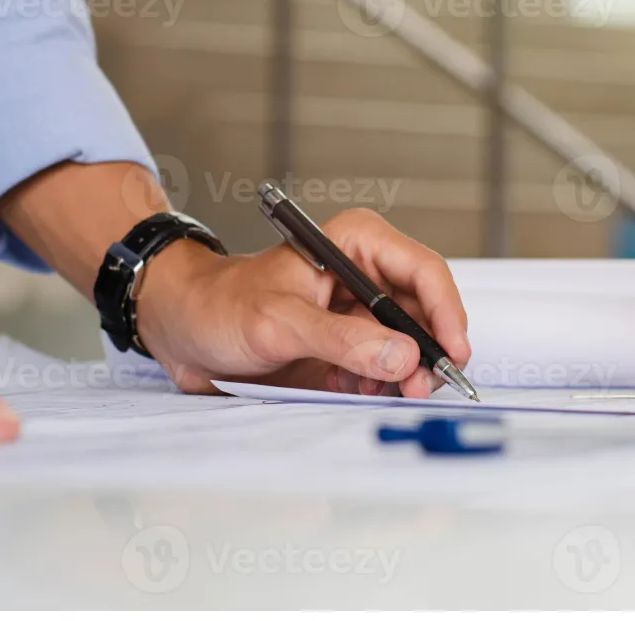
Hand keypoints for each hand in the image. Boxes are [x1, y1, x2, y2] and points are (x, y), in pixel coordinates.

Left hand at [135, 208, 471, 397]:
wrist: (183, 329)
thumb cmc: (220, 306)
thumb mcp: (279, 323)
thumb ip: (342, 341)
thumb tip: (402, 358)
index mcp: (357, 243)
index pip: (424, 272)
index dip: (445, 314)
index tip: (451, 352)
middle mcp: (366, 273)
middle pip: (424, 313)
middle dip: (425, 353)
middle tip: (418, 388)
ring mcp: (359, 310)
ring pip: (408, 345)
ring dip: (400, 374)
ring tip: (374, 391)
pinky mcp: (348, 342)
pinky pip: (384, 366)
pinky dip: (377, 384)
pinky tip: (349, 388)